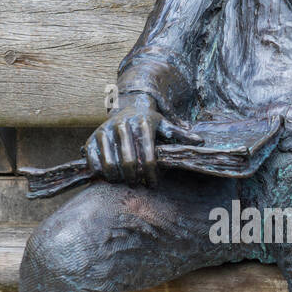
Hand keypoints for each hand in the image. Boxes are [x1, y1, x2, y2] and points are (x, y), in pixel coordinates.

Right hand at [85, 93, 202, 185]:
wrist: (127, 106)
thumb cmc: (149, 122)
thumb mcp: (165, 125)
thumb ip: (180, 134)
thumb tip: (200, 141)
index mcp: (142, 124)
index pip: (148, 157)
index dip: (151, 175)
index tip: (153, 184)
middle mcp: (122, 125)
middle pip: (129, 163)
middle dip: (136, 178)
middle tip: (139, 184)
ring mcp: (104, 131)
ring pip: (110, 164)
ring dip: (119, 179)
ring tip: (127, 181)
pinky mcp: (91, 138)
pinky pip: (94, 162)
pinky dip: (101, 173)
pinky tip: (112, 177)